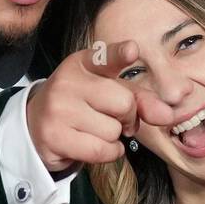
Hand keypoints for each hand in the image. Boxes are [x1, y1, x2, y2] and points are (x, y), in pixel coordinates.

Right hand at [25, 40, 176, 172]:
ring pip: (113, 131)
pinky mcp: (54, 136)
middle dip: (127, 117)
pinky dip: (107, 153)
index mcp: (83, 63)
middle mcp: (68, 82)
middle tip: (114, 119)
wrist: (36, 126)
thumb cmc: (82, 107)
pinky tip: (93, 145)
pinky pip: (101, 150)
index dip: (120, 55)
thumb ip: (139, 99)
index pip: (105, 58)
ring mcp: (58, 109)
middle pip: (123, 103)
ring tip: (94, 131)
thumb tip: (168, 115)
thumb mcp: (107, 93)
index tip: (132, 50)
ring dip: (113, 138)